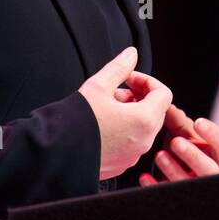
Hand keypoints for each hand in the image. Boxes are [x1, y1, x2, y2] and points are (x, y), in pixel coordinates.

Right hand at [78, 47, 172, 180]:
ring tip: (106, 107)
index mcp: (144, 121)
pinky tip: (103, 125)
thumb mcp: (98, 86)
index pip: (163, 94)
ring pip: (144, 128)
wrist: (54, 153)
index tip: (129, 79)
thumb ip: (119, 67)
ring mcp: (133, 156)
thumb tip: (130, 55)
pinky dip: (125, 130)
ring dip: (132, 113)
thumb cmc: (75, 123)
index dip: (146, 81)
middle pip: (156, 111)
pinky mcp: (121, 164)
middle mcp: (143, 141)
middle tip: (116, 92)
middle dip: (139, 97)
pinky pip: (132, 143)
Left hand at [116, 78, 218, 185]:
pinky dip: (156, 184)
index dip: (213, 134)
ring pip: (188, 182)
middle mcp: (212, 174)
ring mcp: (195, 187)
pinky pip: (167, 193)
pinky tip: (145, 177)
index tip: (198, 122)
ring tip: (159, 155)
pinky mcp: (179, 198)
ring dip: (173, 169)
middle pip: (209, 168)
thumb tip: (167, 105)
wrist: (175, 174)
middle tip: (176, 142)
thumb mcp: (185, 136)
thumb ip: (180, 122)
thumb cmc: (186, 154)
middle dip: (193, 155)